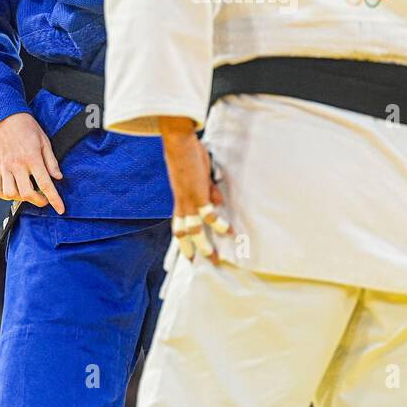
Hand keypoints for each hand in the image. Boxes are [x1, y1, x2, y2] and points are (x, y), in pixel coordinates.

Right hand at [0, 112, 63, 213]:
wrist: (4, 117)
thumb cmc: (26, 127)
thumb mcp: (44, 141)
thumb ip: (51, 161)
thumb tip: (58, 177)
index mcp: (32, 158)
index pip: (45, 184)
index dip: (54, 199)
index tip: (60, 209)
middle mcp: (17, 165)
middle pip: (27, 193)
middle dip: (38, 201)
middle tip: (44, 199)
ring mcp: (4, 167)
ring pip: (10, 194)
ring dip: (21, 199)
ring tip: (28, 193)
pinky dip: (4, 195)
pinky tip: (12, 191)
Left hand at [159, 117, 230, 262]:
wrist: (178, 143)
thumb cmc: (187, 154)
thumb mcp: (198, 177)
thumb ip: (207, 190)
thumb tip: (218, 203)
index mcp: (180, 199)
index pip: (178, 225)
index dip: (182, 241)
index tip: (188, 255)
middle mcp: (182, 204)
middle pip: (183, 233)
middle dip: (191, 250)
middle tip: (201, 263)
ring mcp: (189, 200)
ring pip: (194, 230)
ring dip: (204, 245)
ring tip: (214, 258)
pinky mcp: (198, 194)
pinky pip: (208, 215)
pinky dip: (218, 224)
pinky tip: (228, 232)